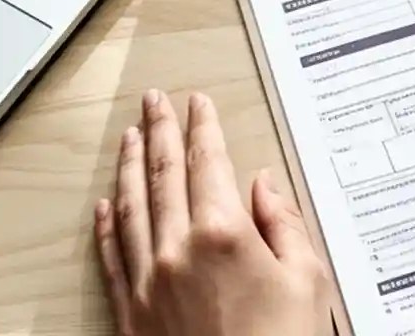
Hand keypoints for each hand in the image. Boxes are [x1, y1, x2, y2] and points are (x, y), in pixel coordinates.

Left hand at [94, 89, 331, 335]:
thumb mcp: (308, 281)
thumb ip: (284, 225)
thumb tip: (263, 187)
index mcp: (224, 233)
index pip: (208, 161)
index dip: (202, 126)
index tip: (197, 103)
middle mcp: (178, 249)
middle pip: (162, 174)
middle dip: (158, 130)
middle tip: (153, 101)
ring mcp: (149, 281)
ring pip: (130, 207)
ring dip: (127, 166)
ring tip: (127, 136)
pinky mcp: (132, 313)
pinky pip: (112, 256)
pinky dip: (107, 224)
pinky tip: (106, 205)